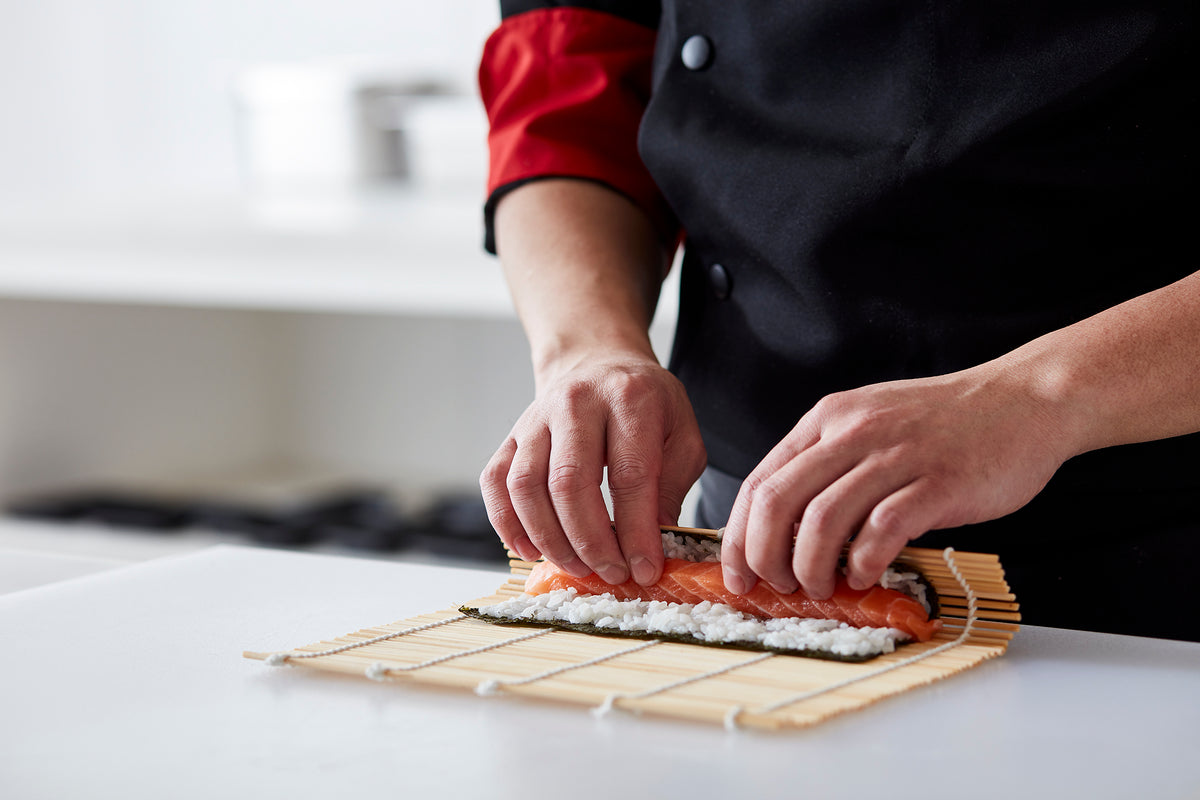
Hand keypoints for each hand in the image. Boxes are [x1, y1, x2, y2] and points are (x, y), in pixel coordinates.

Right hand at [480, 352, 706, 585]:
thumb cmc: (645, 405)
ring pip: (526, 486)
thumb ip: (672, 486)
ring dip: (549, 538)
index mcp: (629, 399)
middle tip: (611, 574)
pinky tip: (531, 550)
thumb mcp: (681, 435)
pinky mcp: (511, 434)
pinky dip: (508, 523)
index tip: (645, 569)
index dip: (636, 530)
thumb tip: (653, 543)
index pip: (629, 474)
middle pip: (570, 482)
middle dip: (590, 541)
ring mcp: (536, 417)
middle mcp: (576, 403)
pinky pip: (495, 482)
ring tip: (576, 567)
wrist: (598, 362)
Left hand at [720, 364, 1074, 597]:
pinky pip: (880, 530)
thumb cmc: (945, 424)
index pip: (761, 482)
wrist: (1025, 400)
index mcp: (829, 419)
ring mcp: (895, 456)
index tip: (737, 573)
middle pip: (777, 503)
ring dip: (810, 567)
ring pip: (821, 520)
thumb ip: (829, 463)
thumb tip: (785, 528)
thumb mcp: (870, 423)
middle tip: (775, 587)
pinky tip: (865, 575)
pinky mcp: (937, 483)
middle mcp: (853, 432)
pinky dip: (863, 562)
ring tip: (820, 587)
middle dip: (764, 557)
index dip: (738, 536)